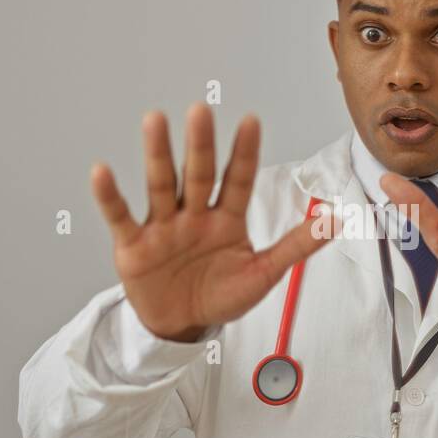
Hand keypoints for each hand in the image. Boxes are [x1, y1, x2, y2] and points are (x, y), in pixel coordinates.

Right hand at [91, 102, 329, 341]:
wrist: (182, 326)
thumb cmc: (221, 296)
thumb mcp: (264, 273)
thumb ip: (296, 245)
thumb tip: (335, 221)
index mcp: (227, 219)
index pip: (238, 180)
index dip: (244, 153)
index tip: (251, 122)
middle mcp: (194, 214)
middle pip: (199, 174)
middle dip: (200, 145)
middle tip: (201, 111)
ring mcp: (163, 226)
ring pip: (162, 185)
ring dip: (158, 154)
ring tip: (155, 121)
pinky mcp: (134, 245)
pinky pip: (121, 217)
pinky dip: (110, 196)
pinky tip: (102, 172)